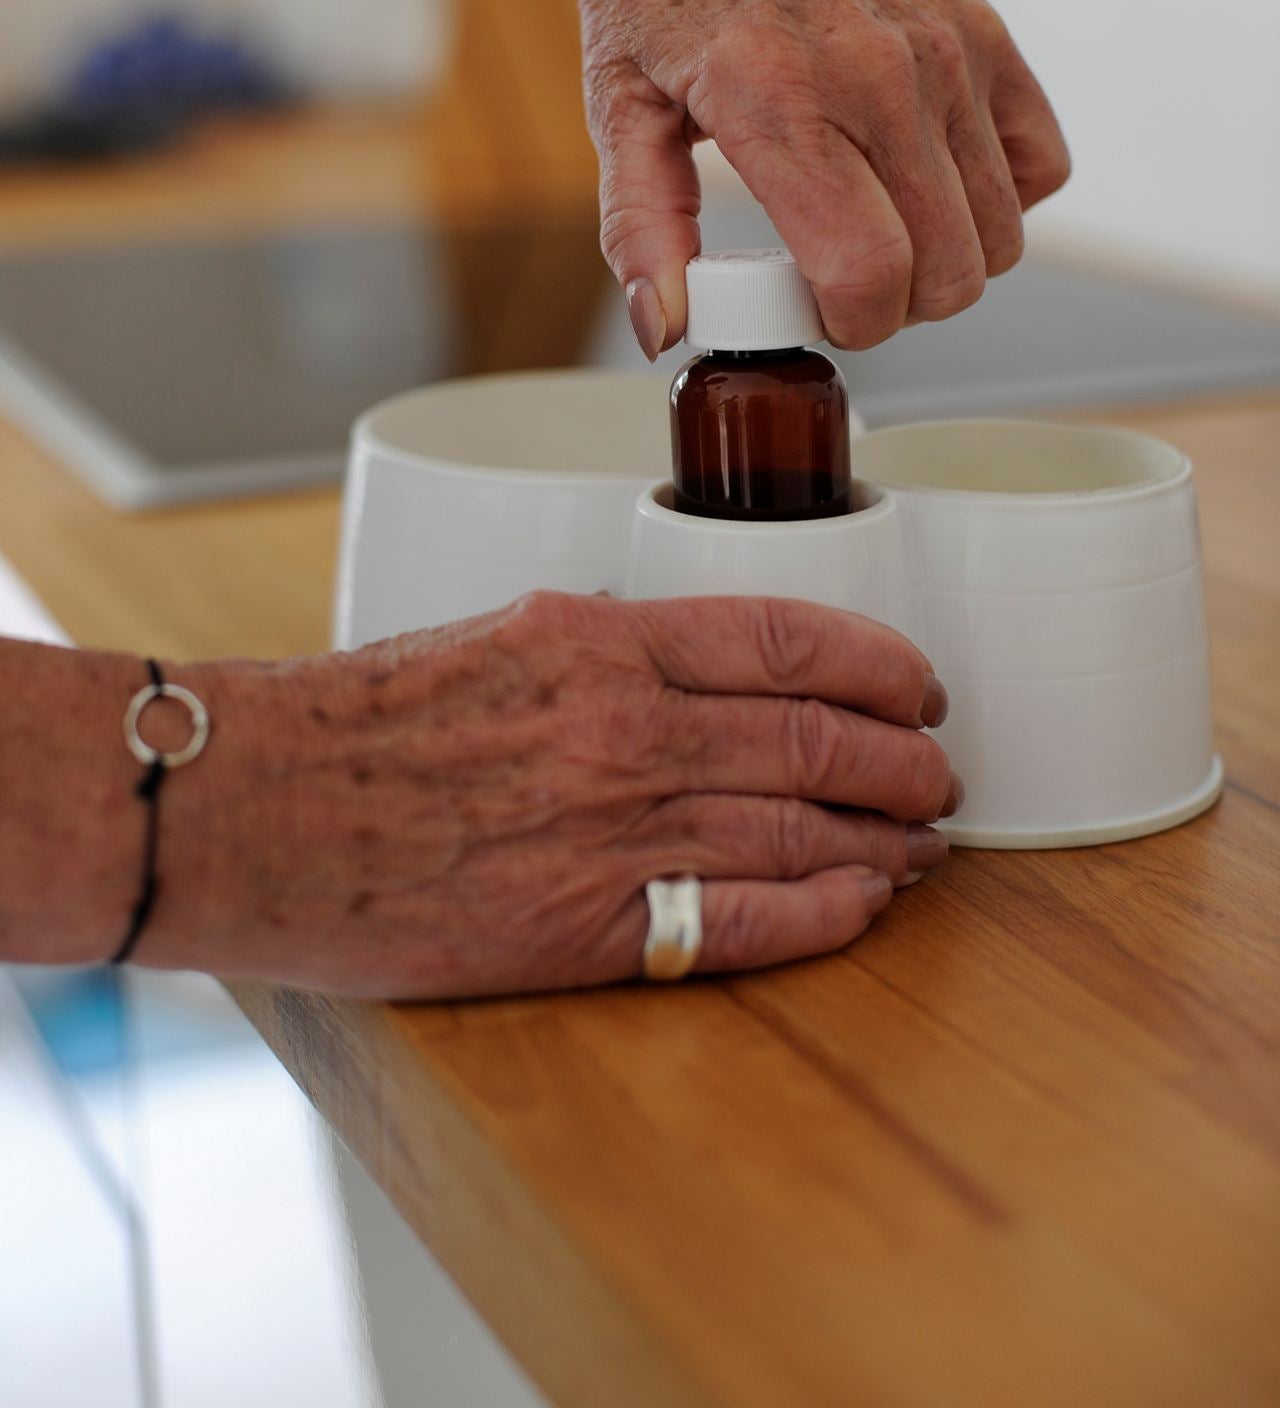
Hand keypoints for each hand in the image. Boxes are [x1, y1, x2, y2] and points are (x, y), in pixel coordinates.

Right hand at [154, 593, 955, 997]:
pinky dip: (823, 914)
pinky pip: (744, 922)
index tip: (918, 684)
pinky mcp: (589, 927)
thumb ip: (605, 648)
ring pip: (802, 830)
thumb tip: (693, 669)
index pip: (787, 637)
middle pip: (820, 741)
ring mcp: (615, 831)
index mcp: (601, 639)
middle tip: (939, 773)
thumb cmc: (359, 721)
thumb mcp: (496, 635)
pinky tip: (863, 905)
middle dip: (905, 760)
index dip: (881, 663)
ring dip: (885, 841)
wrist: (261, 810)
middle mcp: (626, 729)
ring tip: (924, 844)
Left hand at [531, 0, 1070, 354]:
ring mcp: (945, 46)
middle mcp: (878, 70)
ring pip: (998, 233)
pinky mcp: (981, 28)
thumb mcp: (616, 105)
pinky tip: (924, 180)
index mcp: (777, 95)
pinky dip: (995, 197)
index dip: (846, 324)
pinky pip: (1039, 163)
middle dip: (893, 308)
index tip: (806, 311)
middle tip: (834, 277)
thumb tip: (670, 330)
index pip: (868, 270)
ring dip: (944, 263)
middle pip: (946, 269)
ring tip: (875, 231)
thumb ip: (641, 229)